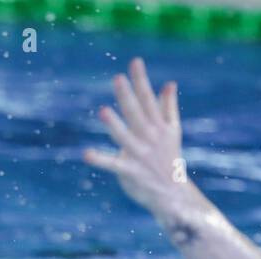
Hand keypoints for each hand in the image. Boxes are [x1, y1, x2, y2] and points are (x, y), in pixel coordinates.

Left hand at [83, 58, 190, 215]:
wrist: (174, 194)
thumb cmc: (169, 159)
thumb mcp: (173, 132)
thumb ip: (168, 107)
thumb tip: (169, 83)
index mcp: (159, 126)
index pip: (149, 99)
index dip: (141, 81)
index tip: (134, 62)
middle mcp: (150, 138)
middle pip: (136, 114)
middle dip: (127, 96)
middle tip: (117, 78)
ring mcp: (140, 155)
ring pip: (125, 137)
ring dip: (115, 125)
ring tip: (103, 111)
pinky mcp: (131, 173)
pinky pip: (114, 165)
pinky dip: (100, 160)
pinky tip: (86, 154)